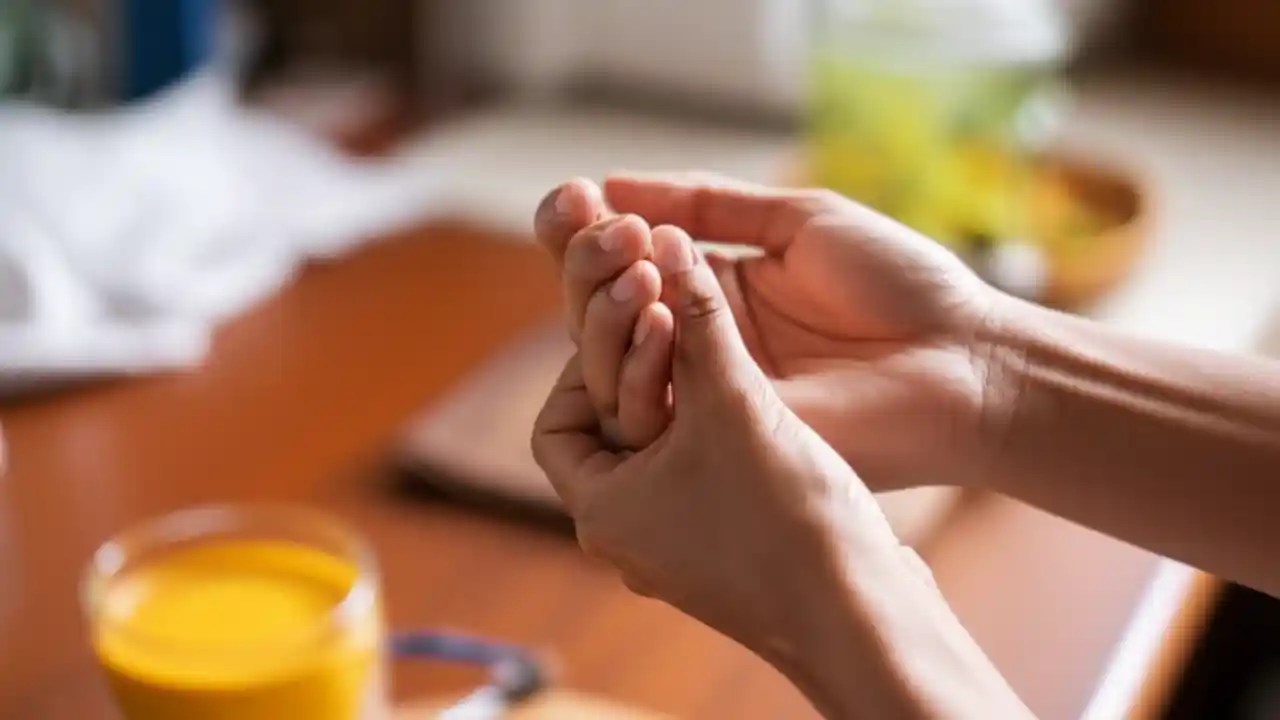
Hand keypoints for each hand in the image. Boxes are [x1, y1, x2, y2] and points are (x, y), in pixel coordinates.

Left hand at [531, 224, 904, 663]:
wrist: (866, 615)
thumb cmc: (787, 525)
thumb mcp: (734, 407)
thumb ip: (700, 323)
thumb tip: (668, 241)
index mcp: (603, 510)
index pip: (556, 422)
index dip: (584, 362)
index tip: (632, 322)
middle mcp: (631, 529)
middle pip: (609, 425)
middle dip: (635, 358)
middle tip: (664, 303)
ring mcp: (679, 537)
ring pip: (660, 442)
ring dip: (679, 383)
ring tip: (708, 333)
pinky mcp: (727, 537)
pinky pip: (700, 463)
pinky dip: (711, 418)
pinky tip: (748, 381)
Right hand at [536, 174, 1002, 488]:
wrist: (963, 360)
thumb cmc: (898, 287)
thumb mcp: (797, 221)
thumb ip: (708, 206)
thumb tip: (614, 184)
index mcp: (712, 289)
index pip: (625, 260)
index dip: (586, 228)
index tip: (572, 191)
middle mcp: (696, 342)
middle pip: (602, 305)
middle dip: (582, 255)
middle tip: (591, 217)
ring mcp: (703, 390)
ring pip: (610, 352)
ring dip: (600, 294)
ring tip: (623, 245)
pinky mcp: (718, 433)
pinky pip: (650, 401)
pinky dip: (636, 346)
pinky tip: (647, 293)